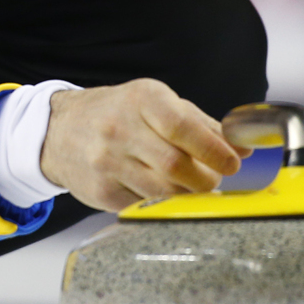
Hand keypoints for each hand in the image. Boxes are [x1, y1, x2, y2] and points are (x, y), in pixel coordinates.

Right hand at [39, 80, 247, 210]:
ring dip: (186, 194)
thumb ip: (201, 125)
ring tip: (190, 187)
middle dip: (205, 179)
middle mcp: (120, 128)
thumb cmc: (117, 114)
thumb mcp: (156, 105)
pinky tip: (159, 191)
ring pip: (162, 190)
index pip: (183, 127)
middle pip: (175, 165)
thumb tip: (244, 146)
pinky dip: (160, 203)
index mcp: (141, 99)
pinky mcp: (100, 190)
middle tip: (213, 180)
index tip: (232, 163)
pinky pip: (143, 204)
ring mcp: (106, 161)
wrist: (59, 130)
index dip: (214, 149)